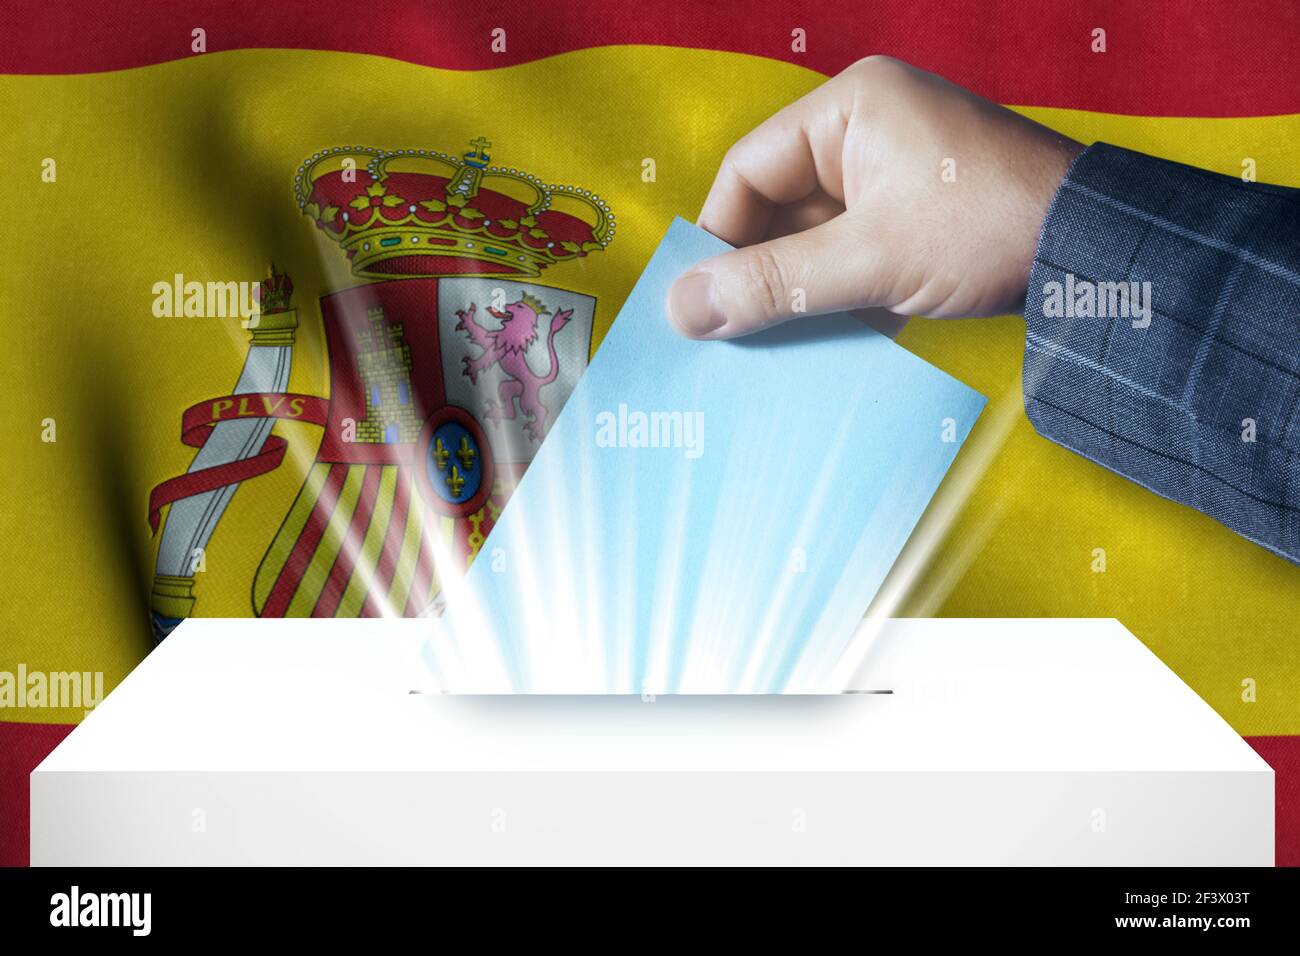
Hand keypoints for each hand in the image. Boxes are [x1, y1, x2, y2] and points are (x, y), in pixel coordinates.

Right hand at [667, 56, 1082, 338]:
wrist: (1100, 252)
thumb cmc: (986, 229)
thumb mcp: (868, 260)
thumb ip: (773, 284)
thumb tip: (683, 310)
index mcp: (850, 110)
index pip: (749, 170)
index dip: (717, 237)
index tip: (699, 300)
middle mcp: (869, 131)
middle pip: (780, 207)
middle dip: (761, 273)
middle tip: (731, 334)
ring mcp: (898, 174)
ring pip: (817, 239)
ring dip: (801, 292)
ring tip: (778, 347)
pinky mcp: (922, 216)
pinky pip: (856, 254)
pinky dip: (841, 295)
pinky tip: (831, 341)